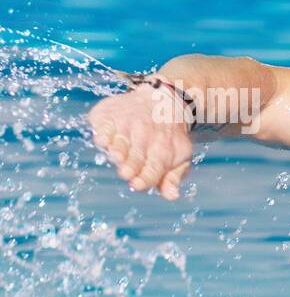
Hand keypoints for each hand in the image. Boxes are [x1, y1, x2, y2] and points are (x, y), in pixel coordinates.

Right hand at [87, 81, 193, 200]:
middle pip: (137, 155)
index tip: (138, 184)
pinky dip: (104, 131)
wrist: (163, 100)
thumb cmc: (167, 138)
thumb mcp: (178, 157)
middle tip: (126, 173)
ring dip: (118, 149)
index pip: (155, 167)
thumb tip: (172, 196)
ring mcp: (128, 124)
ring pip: (121, 140)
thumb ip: (171, 178)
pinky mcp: (110, 115)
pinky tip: (102, 139)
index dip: (146, 177)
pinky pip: (106, 124)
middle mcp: (146, 137)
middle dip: (132, 164)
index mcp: (164, 151)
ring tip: (116, 156)